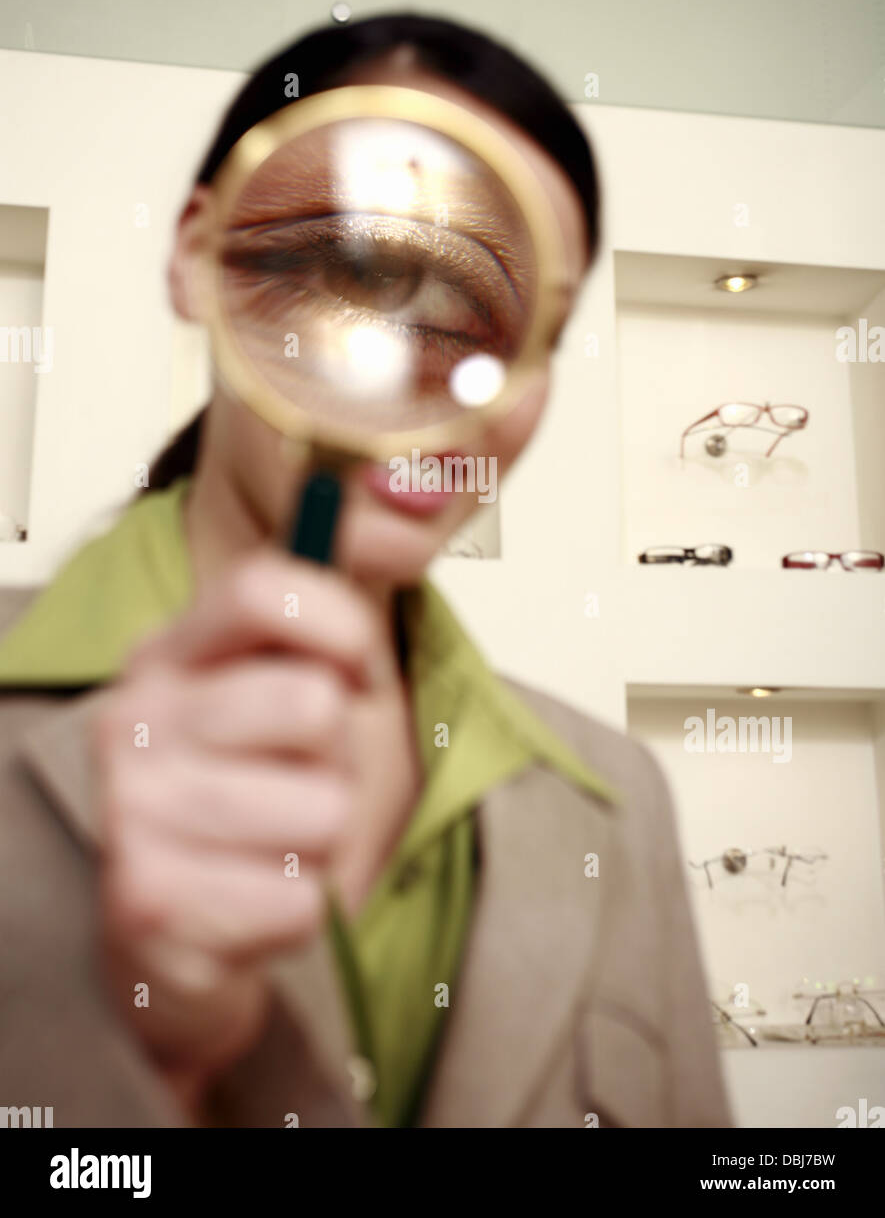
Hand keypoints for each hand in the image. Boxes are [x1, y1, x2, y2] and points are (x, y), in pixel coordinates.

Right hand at [92, 549, 417, 1102]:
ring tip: (269, 852)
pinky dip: (296, 912)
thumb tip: (395, 527)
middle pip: (311, 704)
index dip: (339, 624)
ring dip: (319, 845)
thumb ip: (322, 626)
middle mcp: (132, 721)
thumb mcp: (278, 703)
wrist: (171, 944)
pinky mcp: (145, 903)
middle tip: (294, 786)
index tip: (355, 671)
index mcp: (166, 656)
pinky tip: (246, 906)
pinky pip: (301, 899)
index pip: (261, 588)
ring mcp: (129, 811)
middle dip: (334, 760)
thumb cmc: (248, 807)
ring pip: (322, 811)